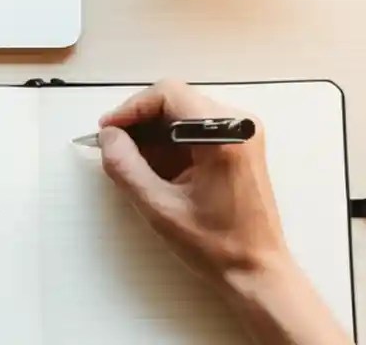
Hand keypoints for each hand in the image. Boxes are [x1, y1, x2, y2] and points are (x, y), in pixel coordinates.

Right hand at [98, 81, 351, 344]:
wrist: (257, 270)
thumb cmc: (215, 246)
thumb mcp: (159, 207)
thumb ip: (126, 166)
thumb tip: (108, 136)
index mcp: (224, 134)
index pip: (168, 94)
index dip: (131, 109)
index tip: (108, 132)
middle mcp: (239, 123)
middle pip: (176, 100)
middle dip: (141, 122)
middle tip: (115, 149)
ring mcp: (243, 132)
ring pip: (184, 113)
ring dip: (155, 134)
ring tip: (135, 165)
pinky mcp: (242, 144)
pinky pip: (197, 128)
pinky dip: (172, 143)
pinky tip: (158, 169)